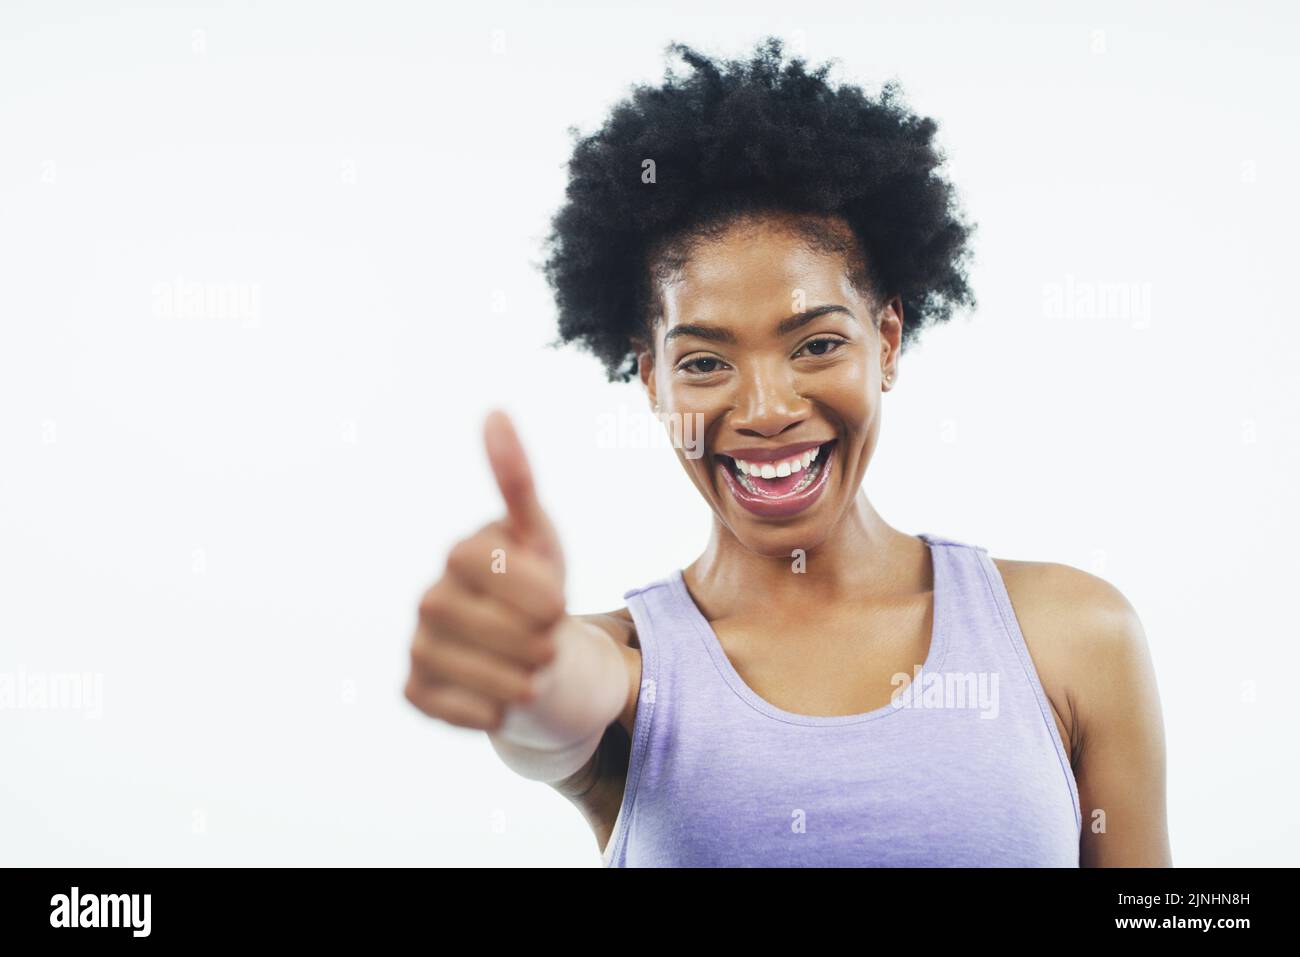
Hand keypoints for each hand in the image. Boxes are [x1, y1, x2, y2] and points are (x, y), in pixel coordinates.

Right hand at [404, 409, 566, 730]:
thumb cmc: (538, 592)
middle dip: (528, 640)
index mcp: (460, 553)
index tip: (559, 604)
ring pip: (461, 668)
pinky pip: (442, 706)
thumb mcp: (542, 540)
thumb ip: (518, 483)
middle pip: (478, 623)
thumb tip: (494, 412)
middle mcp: (429, 596)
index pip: (488, 568)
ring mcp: (418, 643)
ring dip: (511, 679)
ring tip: (534, 676)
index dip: (531, 591)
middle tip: (550, 646)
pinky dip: (481, 711)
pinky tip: (504, 704)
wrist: (537, 660)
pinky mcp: (414, 689)